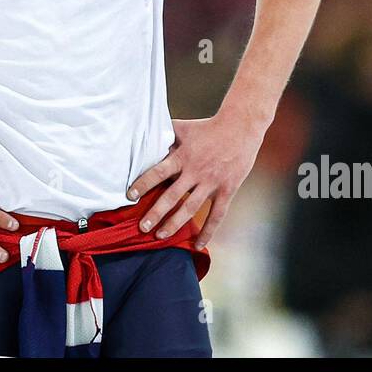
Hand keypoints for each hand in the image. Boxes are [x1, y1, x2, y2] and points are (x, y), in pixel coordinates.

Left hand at [126, 115, 263, 248]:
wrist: (241, 127)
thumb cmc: (208, 127)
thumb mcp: (184, 128)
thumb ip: (165, 135)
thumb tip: (144, 135)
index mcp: (183, 156)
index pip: (159, 172)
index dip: (144, 184)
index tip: (130, 195)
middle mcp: (196, 172)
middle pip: (172, 196)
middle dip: (155, 213)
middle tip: (142, 227)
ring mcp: (212, 183)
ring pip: (190, 208)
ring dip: (174, 224)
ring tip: (160, 236)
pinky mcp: (227, 190)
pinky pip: (217, 215)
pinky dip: (208, 231)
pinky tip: (198, 245)